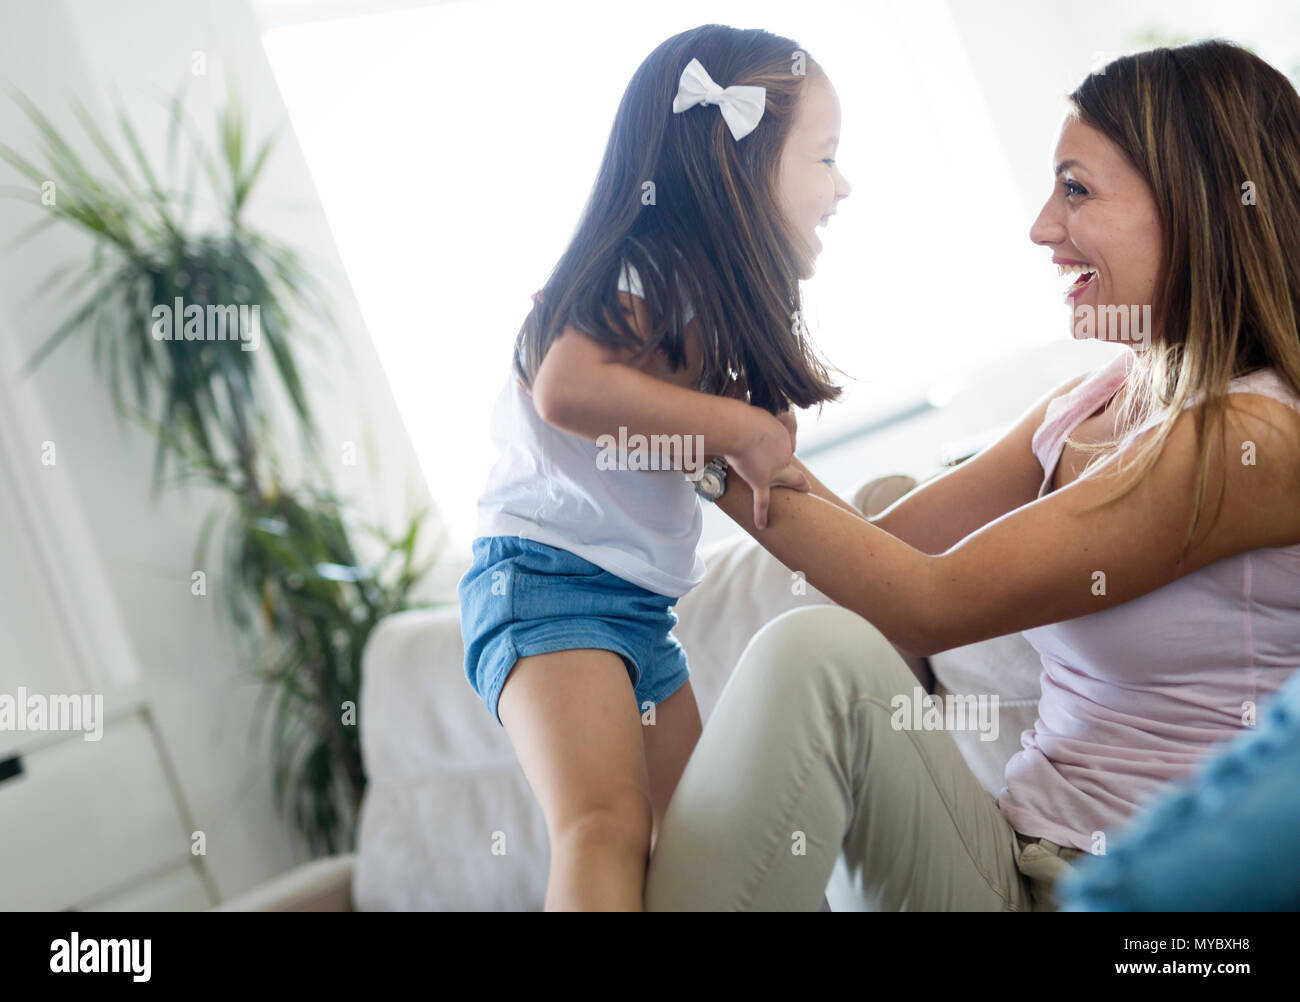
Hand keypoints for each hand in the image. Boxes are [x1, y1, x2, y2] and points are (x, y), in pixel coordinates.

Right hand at [725, 407, 810, 528]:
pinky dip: (761, 514)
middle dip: (798, 474)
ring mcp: (775, 469)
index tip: (762, 446)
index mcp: (782, 434)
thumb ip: (748, 420)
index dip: (774, 447)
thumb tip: (735, 421)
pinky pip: (762, 502)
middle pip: (793, 463)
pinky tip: (762, 525)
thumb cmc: (739, 416)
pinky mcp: (761, 481)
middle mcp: (784, 453)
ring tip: (804, 491)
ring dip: (797, 485)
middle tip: (805, 484)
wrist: (738, 427)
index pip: (784, 444)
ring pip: (789, 480)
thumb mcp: (749, 413)